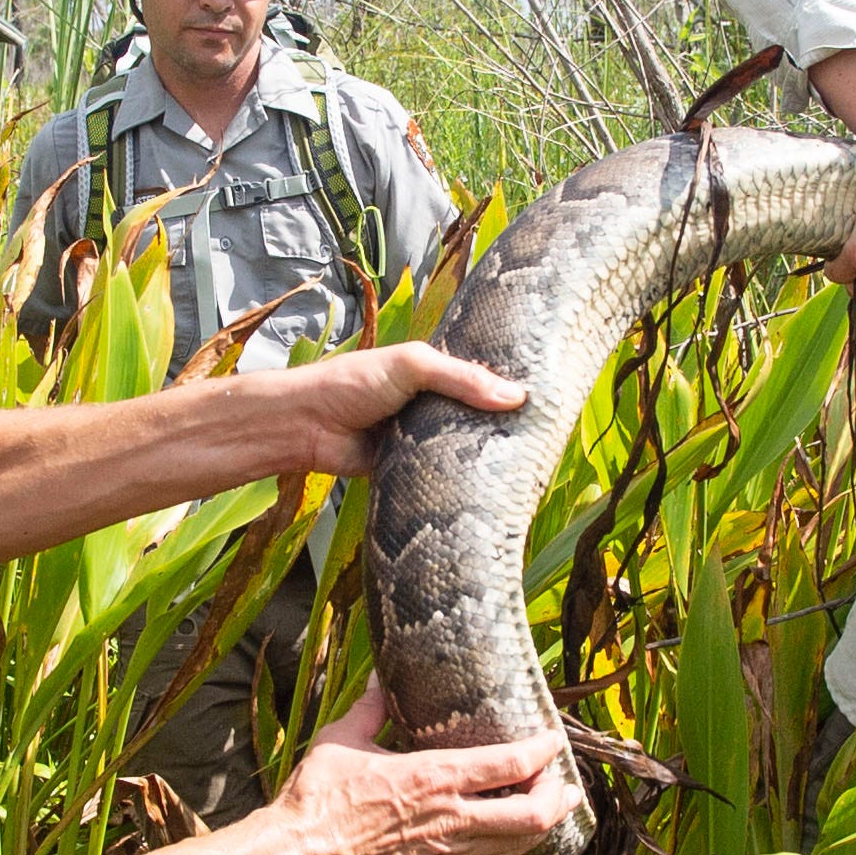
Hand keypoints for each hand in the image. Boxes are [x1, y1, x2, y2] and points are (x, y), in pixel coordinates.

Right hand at [249, 685, 581, 854]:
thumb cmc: (316, 800)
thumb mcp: (341, 740)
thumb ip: (371, 708)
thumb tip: (379, 676)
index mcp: (434, 777)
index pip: (513, 764)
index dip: (543, 751)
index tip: (553, 740)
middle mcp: (452, 820)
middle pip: (534, 814)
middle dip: (558, 797)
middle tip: (564, 783)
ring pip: (517, 846)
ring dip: (539, 826)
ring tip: (548, 809)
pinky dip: (507, 850)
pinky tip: (504, 838)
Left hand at [257, 343, 525, 475]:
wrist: (306, 425)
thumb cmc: (352, 383)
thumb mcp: (411, 366)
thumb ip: (460, 378)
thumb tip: (516, 397)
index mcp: (432, 372)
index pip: (480, 378)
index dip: (508, 386)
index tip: (549, 397)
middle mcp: (430, 405)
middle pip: (476, 416)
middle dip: (502, 426)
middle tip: (546, 437)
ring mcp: (420, 439)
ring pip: (462, 448)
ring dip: (483, 456)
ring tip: (530, 465)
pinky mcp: (410, 470)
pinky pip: (441, 476)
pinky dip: (458, 480)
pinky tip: (490, 488)